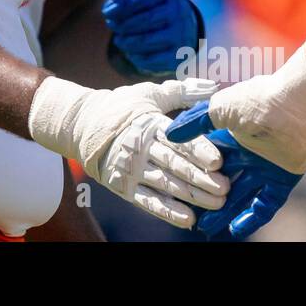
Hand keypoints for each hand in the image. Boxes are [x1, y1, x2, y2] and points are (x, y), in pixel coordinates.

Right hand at [28, 76, 229, 227]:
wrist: (81, 125)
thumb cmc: (122, 107)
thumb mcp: (148, 93)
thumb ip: (182, 93)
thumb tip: (212, 87)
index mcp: (148, 124)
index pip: (176, 139)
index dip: (198, 150)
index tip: (218, 160)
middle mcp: (140, 147)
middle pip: (174, 164)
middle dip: (200, 177)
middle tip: (224, 187)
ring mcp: (131, 169)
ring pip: (165, 184)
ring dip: (192, 196)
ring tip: (216, 203)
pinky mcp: (123, 186)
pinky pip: (147, 201)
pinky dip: (168, 211)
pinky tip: (188, 218)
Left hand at [102, 0, 200, 78]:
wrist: (183, 25)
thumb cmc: (153, 1)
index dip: (121, 4)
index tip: (107, 11)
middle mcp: (179, 10)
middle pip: (144, 19)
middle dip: (121, 23)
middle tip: (111, 24)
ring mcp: (181, 33)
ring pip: (146, 40)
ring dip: (125, 41)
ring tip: (119, 39)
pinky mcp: (178, 54)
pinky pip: (151, 59)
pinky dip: (135, 57)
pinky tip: (131, 52)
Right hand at [162, 44, 305, 238]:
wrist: (296, 105)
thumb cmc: (255, 100)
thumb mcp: (217, 107)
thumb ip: (193, 121)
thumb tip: (169, 135)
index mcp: (230, 133)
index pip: (207, 157)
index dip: (192, 171)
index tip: (175, 185)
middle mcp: (246, 152)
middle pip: (222, 179)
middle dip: (205, 195)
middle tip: (189, 213)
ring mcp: (264, 168)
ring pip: (241, 195)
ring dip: (224, 211)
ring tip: (206, 227)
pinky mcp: (282, 180)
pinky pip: (266, 204)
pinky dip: (251, 217)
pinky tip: (234, 229)